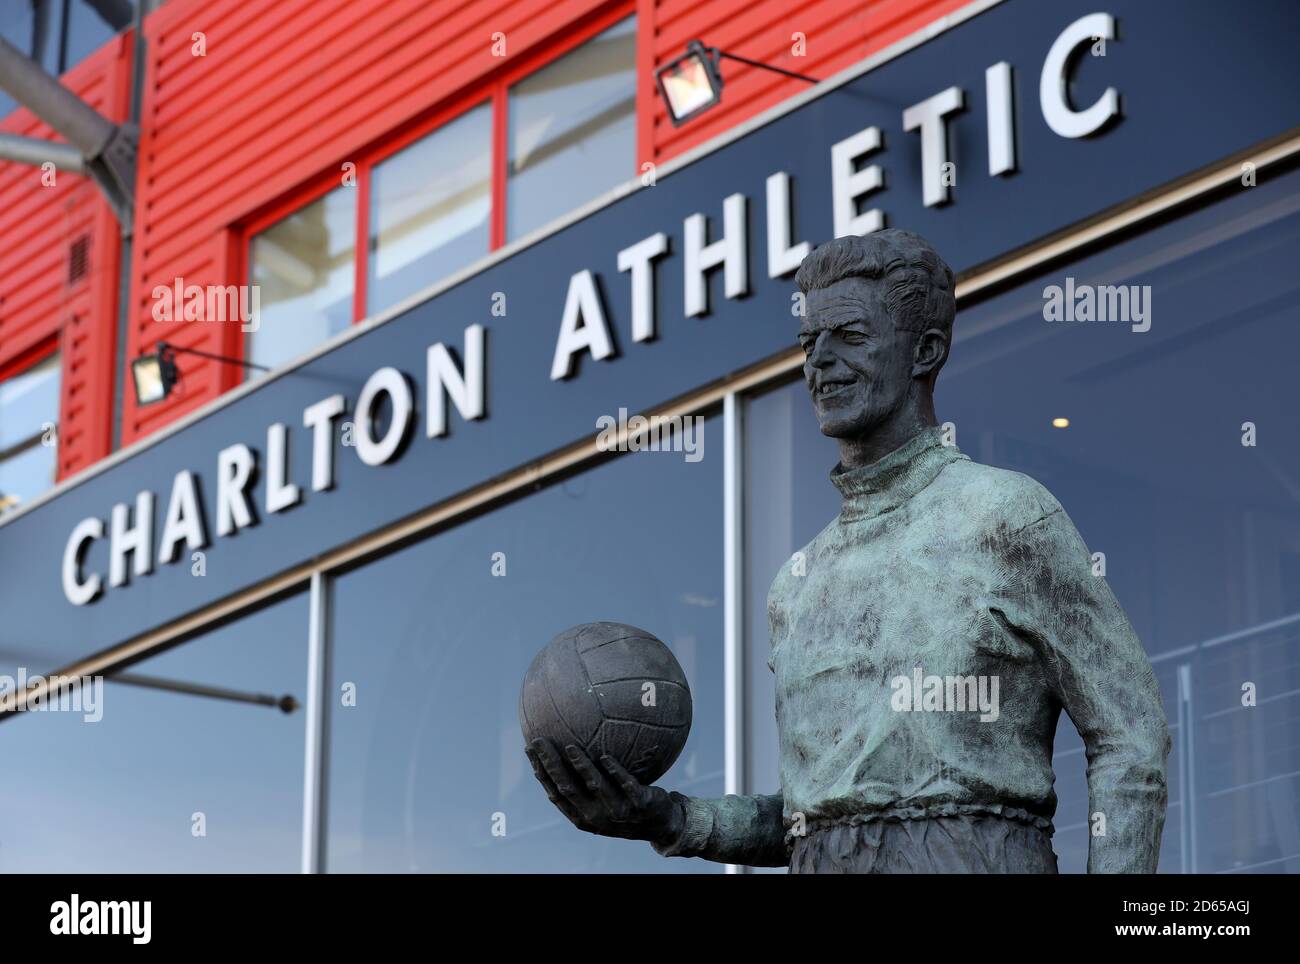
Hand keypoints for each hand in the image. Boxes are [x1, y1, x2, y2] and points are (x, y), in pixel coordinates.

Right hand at [525, 737, 683, 845]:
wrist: (659, 824)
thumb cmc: (623, 807)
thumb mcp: (601, 802)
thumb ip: (584, 782)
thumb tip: (567, 745)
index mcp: (581, 816)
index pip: (554, 793)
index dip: (540, 771)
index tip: (529, 749)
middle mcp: (596, 816)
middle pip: (567, 788)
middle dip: (551, 764)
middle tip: (540, 740)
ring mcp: (617, 811)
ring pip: (595, 786)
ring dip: (581, 766)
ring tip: (570, 746)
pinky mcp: (638, 804)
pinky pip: (625, 784)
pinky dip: (614, 770)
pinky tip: (605, 756)